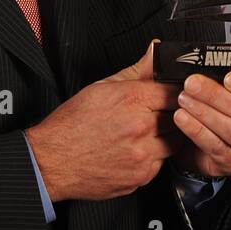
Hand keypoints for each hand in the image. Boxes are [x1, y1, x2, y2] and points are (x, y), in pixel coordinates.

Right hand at [26, 42, 180, 201]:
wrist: (51, 161)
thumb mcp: (102, 87)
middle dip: (171, 114)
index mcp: (132, 101)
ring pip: (174, 142)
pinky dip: (153, 156)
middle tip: (157, 113)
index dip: (174, 92)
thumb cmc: (71, 125)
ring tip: (146, 132)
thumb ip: (137, 70)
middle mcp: (140, 129)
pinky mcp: (139, 177)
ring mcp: (141, 156)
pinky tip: (137, 149)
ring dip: (166, 136)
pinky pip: (160, 164)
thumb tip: (155, 52)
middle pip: (179, 117)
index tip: (170, 95)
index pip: (174, 92)